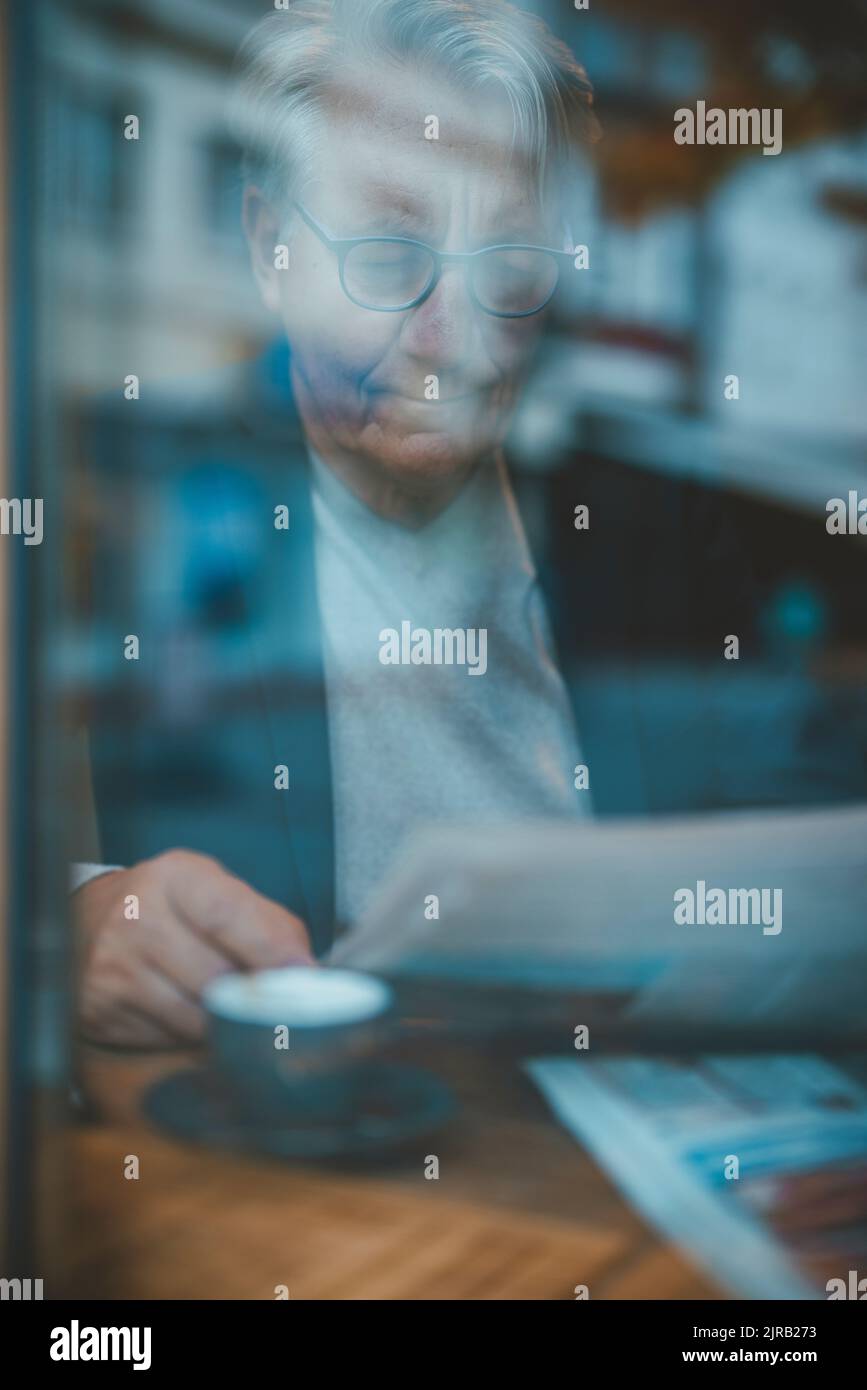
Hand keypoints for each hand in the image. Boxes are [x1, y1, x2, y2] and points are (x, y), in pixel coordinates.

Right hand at [74, 849, 313, 1047]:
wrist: (94, 918)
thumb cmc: (176, 908)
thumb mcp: (220, 892)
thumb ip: (268, 924)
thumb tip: (305, 973)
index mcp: (174, 877)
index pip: (226, 915)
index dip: (270, 951)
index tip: (304, 976)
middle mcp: (135, 917)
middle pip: (214, 978)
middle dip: (254, 997)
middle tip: (278, 1005)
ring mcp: (112, 967)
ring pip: (193, 1019)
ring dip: (224, 1024)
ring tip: (230, 1008)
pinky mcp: (99, 1010)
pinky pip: (166, 1040)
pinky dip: (189, 1037)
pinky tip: (188, 1014)